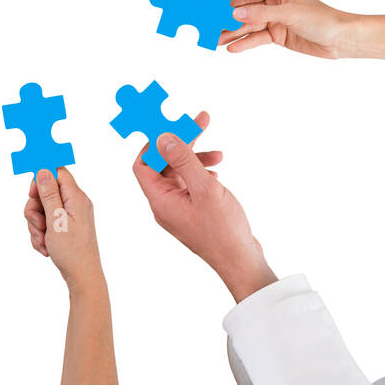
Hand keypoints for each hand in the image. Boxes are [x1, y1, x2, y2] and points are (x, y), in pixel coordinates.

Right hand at [24, 168, 103, 290]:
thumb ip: (49, 194)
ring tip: (42, 240)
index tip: (32, 194)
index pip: (57, 172)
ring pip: (43, 210)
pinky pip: (47, 223)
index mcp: (76, 198)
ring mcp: (71, 216)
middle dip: (35, 209)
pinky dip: (42, 234)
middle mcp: (75, 203)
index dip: (42, 179)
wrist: (82, 277)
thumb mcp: (56, 220)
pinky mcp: (66, 227)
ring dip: (36, 225)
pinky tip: (45, 247)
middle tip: (38, 224)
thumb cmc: (72, 250)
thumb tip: (43, 170)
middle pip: (46, 192)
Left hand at [131, 112, 276, 302]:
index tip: (171, 125)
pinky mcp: (194, 212)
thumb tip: (163, 137)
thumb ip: (184, 161)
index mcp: (160, 201)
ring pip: (180, 174)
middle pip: (164, 165)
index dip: (154, 143)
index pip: (143, 165)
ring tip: (220, 154)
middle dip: (183, 143)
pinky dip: (202, 173)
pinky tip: (216, 172)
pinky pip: (191, 185)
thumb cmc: (223, 231)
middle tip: (201, 122)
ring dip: (197, 158)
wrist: (242, 262)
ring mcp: (180, 210)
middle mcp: (165, 205)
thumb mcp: (205, 188)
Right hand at [221, 0, 358, 58]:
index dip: (228, 1)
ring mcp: (274, 19)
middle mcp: (273, 2)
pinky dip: (245, 43)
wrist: (341, 39)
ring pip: (248, 26)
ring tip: (215, 40)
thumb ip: (261, 13)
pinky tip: (232, 48)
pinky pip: (256, 38)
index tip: (212, 7)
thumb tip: (235, 12)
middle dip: (227, 19)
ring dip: (232, 33)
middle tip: (209, 27)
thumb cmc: (322, 19)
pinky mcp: (277, 35)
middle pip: (244, 11)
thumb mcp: (289, 14)